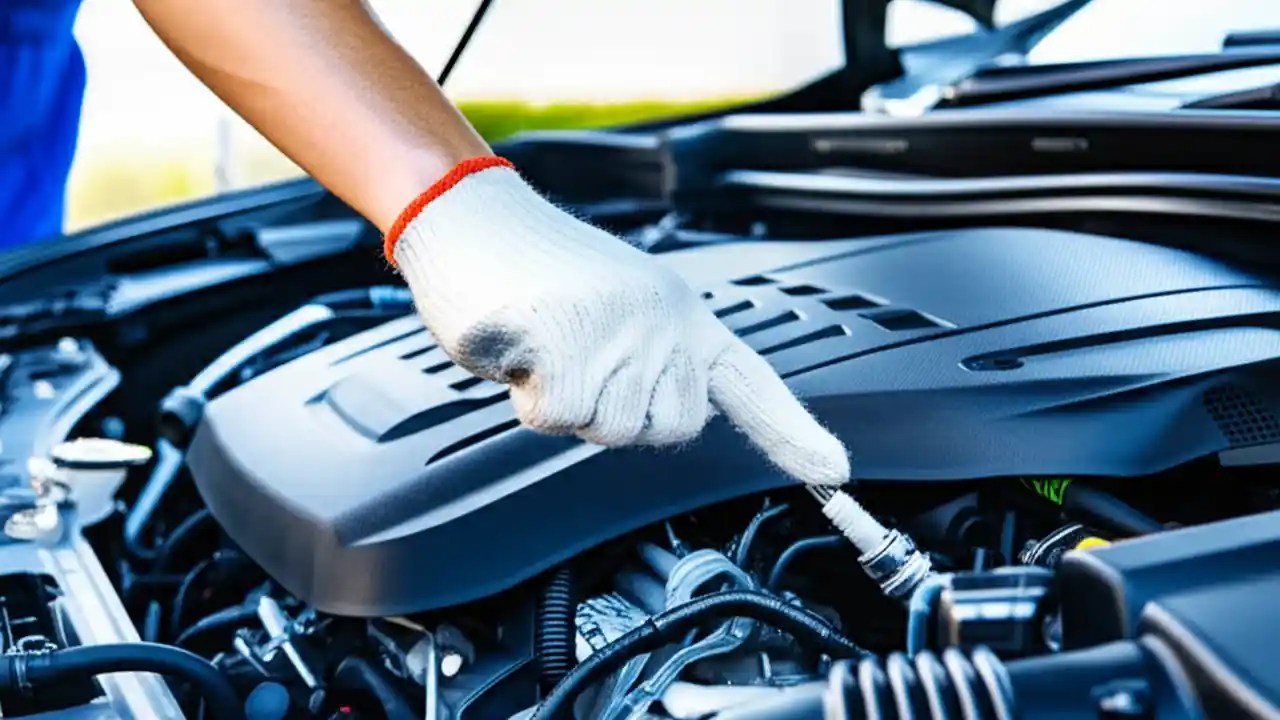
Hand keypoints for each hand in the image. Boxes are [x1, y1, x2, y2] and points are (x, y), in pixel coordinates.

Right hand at [390, 159, 848, 485]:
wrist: (470, 215)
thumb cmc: (535, 272)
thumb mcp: (614, 312)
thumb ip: (649, 365)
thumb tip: (656, 419)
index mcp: (682, 313)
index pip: (749, 382)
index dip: (793, 435)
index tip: (834, 474)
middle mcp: (664, 317)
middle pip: (666, 429)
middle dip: (615, 415)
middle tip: (575, 361)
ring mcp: (619, 323)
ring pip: (608, 428)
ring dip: (566, 403)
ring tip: (545, 346)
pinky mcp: (566, 331)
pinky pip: (558, 415)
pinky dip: (528, 394)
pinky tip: (521, 345)